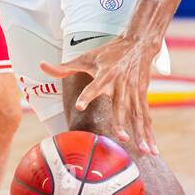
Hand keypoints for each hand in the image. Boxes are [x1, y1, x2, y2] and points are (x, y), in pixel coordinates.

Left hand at [40, 35, 159, 155]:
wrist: (138, 43)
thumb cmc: (109, 52)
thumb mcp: (86, 57)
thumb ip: (64, 67)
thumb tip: (41, 66)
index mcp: (105, 75)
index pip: (94, 86)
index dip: (87, 95)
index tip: (79, 106)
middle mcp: (121, 84)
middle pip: (121, 106)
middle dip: (122, 122)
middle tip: (122, 138)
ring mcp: (134, 91)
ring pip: (138, 115)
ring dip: (142, 133)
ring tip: (146, 151)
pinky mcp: (142, 95)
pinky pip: (146, 117)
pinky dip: (149, 132)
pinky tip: (153, 149)